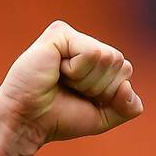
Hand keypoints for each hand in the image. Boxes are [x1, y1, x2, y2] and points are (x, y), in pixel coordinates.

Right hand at [0, 20, 142, 147]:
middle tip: (70, 90)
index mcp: (95, 61)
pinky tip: (56, 71)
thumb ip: (128, 107)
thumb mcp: (103, 117)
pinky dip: (77, 72)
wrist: (27, 122)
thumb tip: (127, 86)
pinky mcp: (60, 33)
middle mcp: (84, 44)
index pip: (125, 71)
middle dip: (99, 87)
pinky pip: (92, 53)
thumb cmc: (60, 118)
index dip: (109, 94)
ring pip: (108, 58)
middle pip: (120, 63)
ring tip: (61, 81)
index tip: (82, 98)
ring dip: (86, 81)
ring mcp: (72, 37)